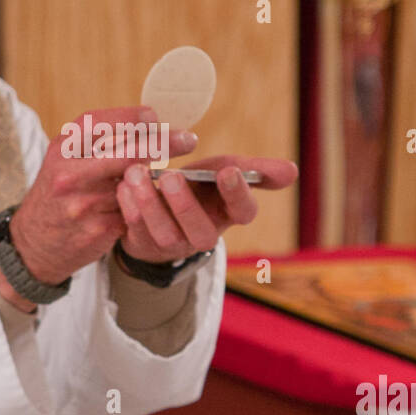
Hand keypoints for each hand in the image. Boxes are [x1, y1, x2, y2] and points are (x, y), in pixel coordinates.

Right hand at [10, 107, 198, 283]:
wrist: (34, 243)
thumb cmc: (58, 192)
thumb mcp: (65, 158)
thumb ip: (97, 141)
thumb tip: (148, 123)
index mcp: (63, 149)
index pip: (102, 123)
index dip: (133, 118)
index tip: (156, 117)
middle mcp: (70, 173)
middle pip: (127, 152)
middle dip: (163, 143)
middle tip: (188, 139)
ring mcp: (83, 203)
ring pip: (135, 184)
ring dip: (156, 178)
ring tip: (173, 174)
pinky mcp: (97, 229)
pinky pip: (134, 211)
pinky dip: (145, 205)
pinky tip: (151, 203)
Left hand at [115, 155, 298, 264]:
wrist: (161, 207)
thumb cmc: (200, 186)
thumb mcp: (226, 172)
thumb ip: (256, 171)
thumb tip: (293, 172)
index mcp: (229, 214)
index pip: (243, 212)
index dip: (237, 194)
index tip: (227, 170)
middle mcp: (204, 234)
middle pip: (201, 231)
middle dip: (186, 204)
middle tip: (172, 175)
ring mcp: (174, 243)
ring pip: (165, 234)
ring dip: (151, 205)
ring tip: (138, 175)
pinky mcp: (144, 243)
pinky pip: (136, 231)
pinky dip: (129, 207)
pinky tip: (123, 185)